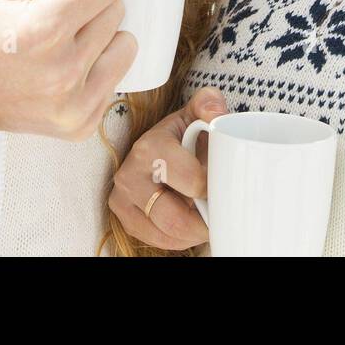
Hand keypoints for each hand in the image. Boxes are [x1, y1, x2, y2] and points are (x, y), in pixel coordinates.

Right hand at [0, 0, 136, 140]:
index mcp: (44, 29)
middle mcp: (65, 71)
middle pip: (117, 10)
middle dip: (92, 2)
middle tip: (56, 9)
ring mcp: (76, 103)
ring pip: (126, 43)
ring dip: (101, 34)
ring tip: (63, 39)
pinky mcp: (82, 124)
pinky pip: (118, 77)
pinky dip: (98, 66)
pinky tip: (64, 66)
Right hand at [108, 87, 228, 249]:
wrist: (160, 145)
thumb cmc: (183, 131)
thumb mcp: (196, 111)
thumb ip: (210, 103)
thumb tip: (216, 115)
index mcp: (150, 146)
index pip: (191, 180)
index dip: (213, 188)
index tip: (222, 185)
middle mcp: (130, 173)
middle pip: (175, 218)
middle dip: (203, 221)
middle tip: (218, 212)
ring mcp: (122, 197)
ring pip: (166, 234)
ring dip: (192, 232)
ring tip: (204, 217)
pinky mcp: (122, 215)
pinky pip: (155, 240)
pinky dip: (177, 239)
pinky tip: (187, 222)